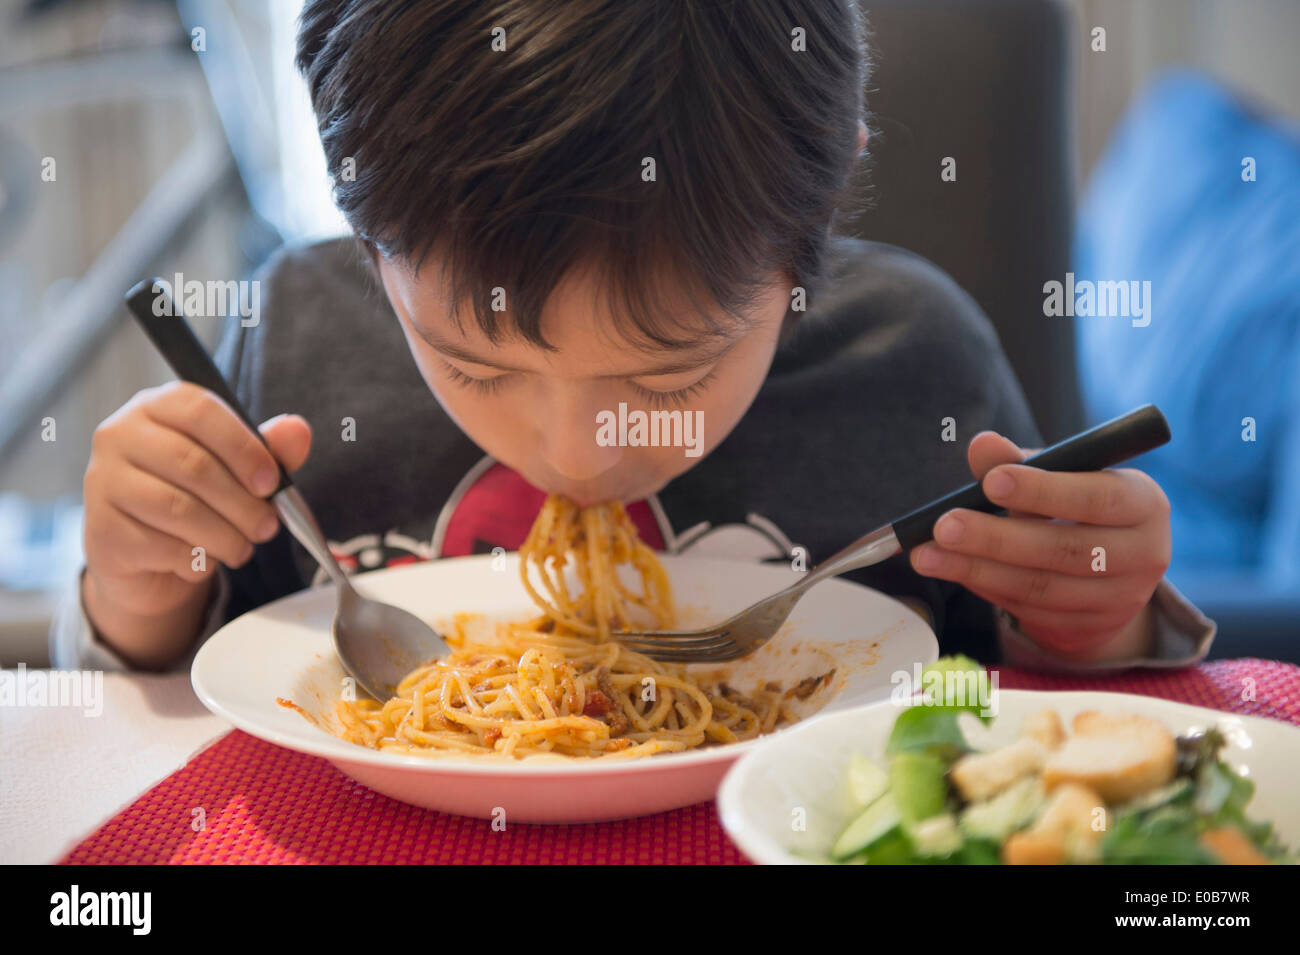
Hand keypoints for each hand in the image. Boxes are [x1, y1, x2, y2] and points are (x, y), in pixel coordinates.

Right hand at [83, 381, 310, 665]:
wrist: (149, 555)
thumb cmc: (198, 496)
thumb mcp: (239, 468)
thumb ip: (270, 449)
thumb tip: (297, 430)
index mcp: (159, 406)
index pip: (201, 411)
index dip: (244, 447)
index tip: (272, 482)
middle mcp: (120, 435)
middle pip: (192, 464)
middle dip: (242, 503)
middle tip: (268, 527)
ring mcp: (103, 482)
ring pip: (178, 509)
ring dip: (225, 536)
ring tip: (243, 548)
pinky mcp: (101, 530)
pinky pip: (159, 546)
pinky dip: (195, 559)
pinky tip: (204, 560)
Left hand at [907, 431, 1171, 661]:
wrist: (1110, 575)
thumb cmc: (1078, 509)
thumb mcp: (1061, 478)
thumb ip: (1021, 461)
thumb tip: (982, 444)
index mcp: (1144, 504)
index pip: (1097, 498)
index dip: (1044, 491)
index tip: (990, 481)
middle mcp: (1144, 554)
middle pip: (1063, 549)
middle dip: (996, 537)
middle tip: (943, 525)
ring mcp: (1119, 600)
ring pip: (1039, 585)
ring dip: (975, 569)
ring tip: (926, 553)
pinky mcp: (1087, 629)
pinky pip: (1027, 608)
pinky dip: (984, 587)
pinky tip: (950, 570)